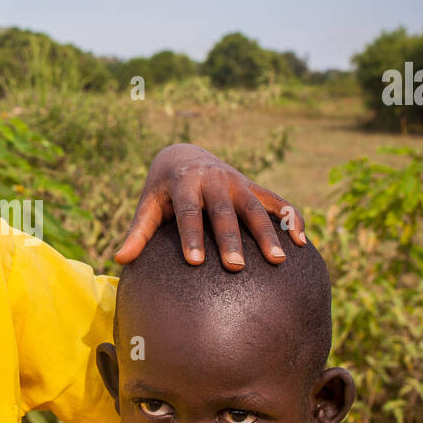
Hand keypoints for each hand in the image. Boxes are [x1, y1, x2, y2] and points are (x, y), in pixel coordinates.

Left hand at [114, 143, 306, 269]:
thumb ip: (138, 231)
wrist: (185, 155)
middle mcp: (214, 180)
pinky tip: (303, 242)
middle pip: (224, 212)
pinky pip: (277, 202)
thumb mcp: (148, 204)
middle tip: (236, 268)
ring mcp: (237, 182)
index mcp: (185, 183)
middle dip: (231, 240)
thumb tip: (119, 261)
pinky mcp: (253, 187)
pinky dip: (291, 218)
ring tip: (278, 260)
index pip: (189, 212)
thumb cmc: (163, 189)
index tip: (194, 262)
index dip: (191, 236)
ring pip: (255, 208)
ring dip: (268, 234)